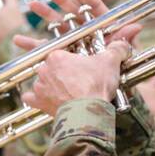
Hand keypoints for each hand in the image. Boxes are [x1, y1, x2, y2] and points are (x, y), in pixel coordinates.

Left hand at [20, 24, 141, 115]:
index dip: (72, 58)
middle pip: (51, 66)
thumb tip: (122, 44)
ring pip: (42, 81)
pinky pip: (31, 99)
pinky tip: (42, 100)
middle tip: (75, 78)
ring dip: (50, 84)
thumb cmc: (96, 84)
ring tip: (64, 90)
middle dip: (62, 71)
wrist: (87, 111)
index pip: (62, 52)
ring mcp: (40, 86)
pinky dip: (35, 100)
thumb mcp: (109, 62)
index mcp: (57, 55)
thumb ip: (116, 49)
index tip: (79, 64)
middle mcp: (44, 69)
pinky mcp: (39, 102)